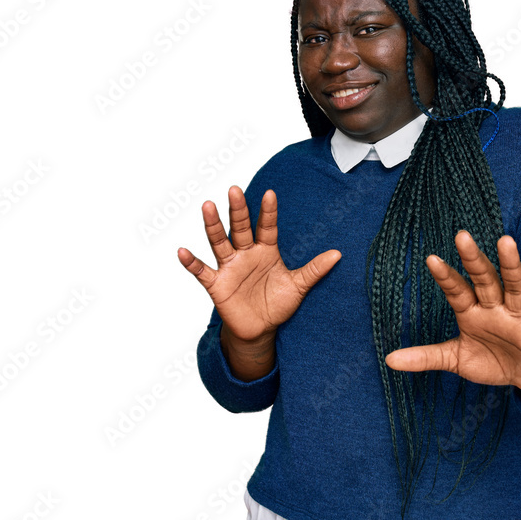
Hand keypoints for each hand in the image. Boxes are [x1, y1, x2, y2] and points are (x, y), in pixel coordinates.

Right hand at [178, 187, 340, 344]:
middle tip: (234, 190)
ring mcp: (229, 267)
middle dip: (237, 210)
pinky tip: (182, 251)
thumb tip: (338, 255)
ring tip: (207, 206)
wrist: (260, 329)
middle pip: (240, 228)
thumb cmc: (277, 304)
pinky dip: (192, 262)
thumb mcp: (298, 286)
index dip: (268, 212)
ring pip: (219, 242)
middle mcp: (245, 254)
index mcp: (266, 251)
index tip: (271, 193)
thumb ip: (314, 270)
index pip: (267, 227)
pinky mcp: (216, 284)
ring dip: (213, 226)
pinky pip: (202, 271)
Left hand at [385, 230, 520, 399]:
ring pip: (516, 287)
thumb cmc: (492, 361)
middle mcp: (496, 308)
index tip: (431, 258)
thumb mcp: (457, 359)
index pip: (457, 291)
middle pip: (484, 280)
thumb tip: (388, 359)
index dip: (446, 277)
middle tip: (462, 236)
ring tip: (505, 241)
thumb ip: (426, 357)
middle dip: (474, 260)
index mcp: (473, 313)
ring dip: (511, 266)